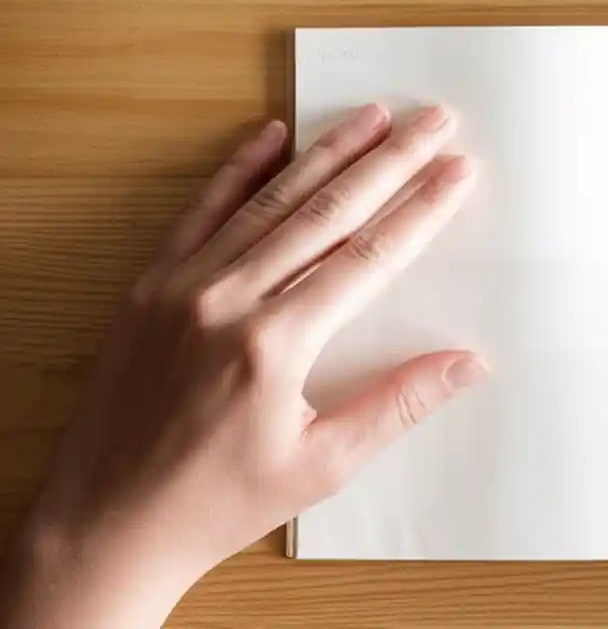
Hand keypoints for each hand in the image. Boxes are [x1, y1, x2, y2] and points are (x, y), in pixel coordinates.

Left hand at [1, 104, 485, 628]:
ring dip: (327, 153)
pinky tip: (271, 134)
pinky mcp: (149, 286)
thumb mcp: (321, 465)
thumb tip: (468, 364)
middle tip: (433, 120)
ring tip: (374, 116)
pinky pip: (200, 211)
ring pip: (270, 201)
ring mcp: (182, 285)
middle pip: (327, 212)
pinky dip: (238, 170)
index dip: (421, 210)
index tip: (458, 171)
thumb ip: (397, 404)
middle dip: (390, 162)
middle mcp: (227, 300)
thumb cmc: (215, 503)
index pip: (369, 258)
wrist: (106, 523)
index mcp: (275, 345)